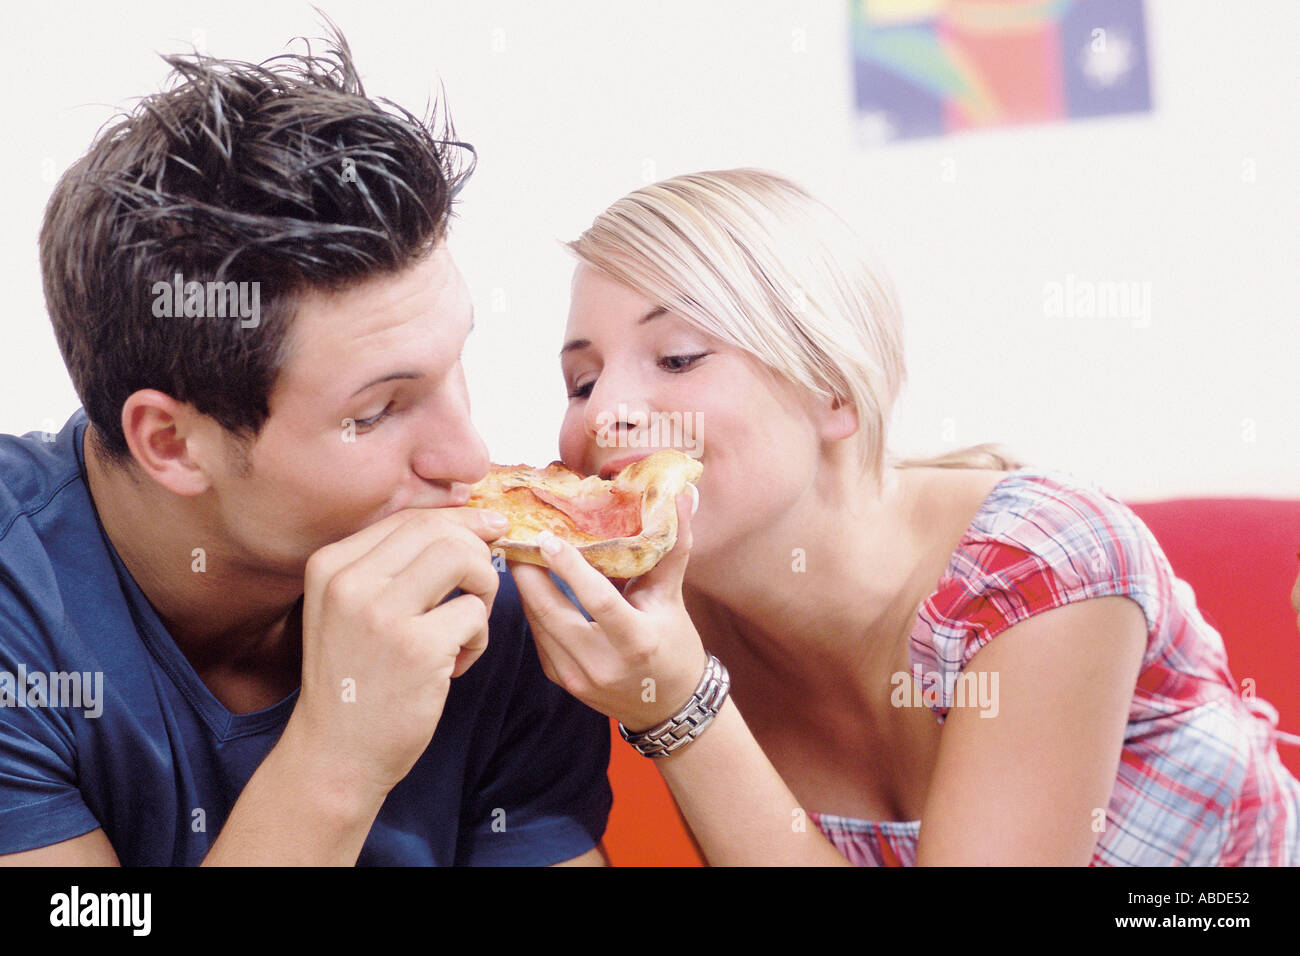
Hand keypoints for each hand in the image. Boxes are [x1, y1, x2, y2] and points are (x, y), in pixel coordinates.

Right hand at [288, 507, 505, 799]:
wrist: (336, 755)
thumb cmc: (357, 679)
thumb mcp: (350, 610)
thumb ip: (394, 567)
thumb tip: (474, 523)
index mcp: (331, 565)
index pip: (410, 518)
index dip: (459, 521)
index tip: (489, 531)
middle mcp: (350, 582)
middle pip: (439, 531)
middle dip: (477, 552)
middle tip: (480, 589)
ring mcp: (381, 614)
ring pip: (463, 559)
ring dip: (483, 589)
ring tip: (467, 627)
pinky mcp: (416, 648)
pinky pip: (474, 613)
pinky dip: (479, 639)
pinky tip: (455, 665)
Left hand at [510, 491, 707, 730]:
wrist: (668, 706)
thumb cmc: (675, 646)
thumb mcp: (673, 598)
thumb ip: (671, 548)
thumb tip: (680, 498)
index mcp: (636, 642)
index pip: (597, 600)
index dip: (570, 568)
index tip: (548, 537)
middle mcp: (602, 664)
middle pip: (552, 612)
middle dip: (529, 573)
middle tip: (517, 536)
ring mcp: (577, 677)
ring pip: (539, 624)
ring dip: (526, 589)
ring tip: (519, 553)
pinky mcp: (562, 681)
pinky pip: (540, 637)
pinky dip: (534, 608)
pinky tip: (531, 584)